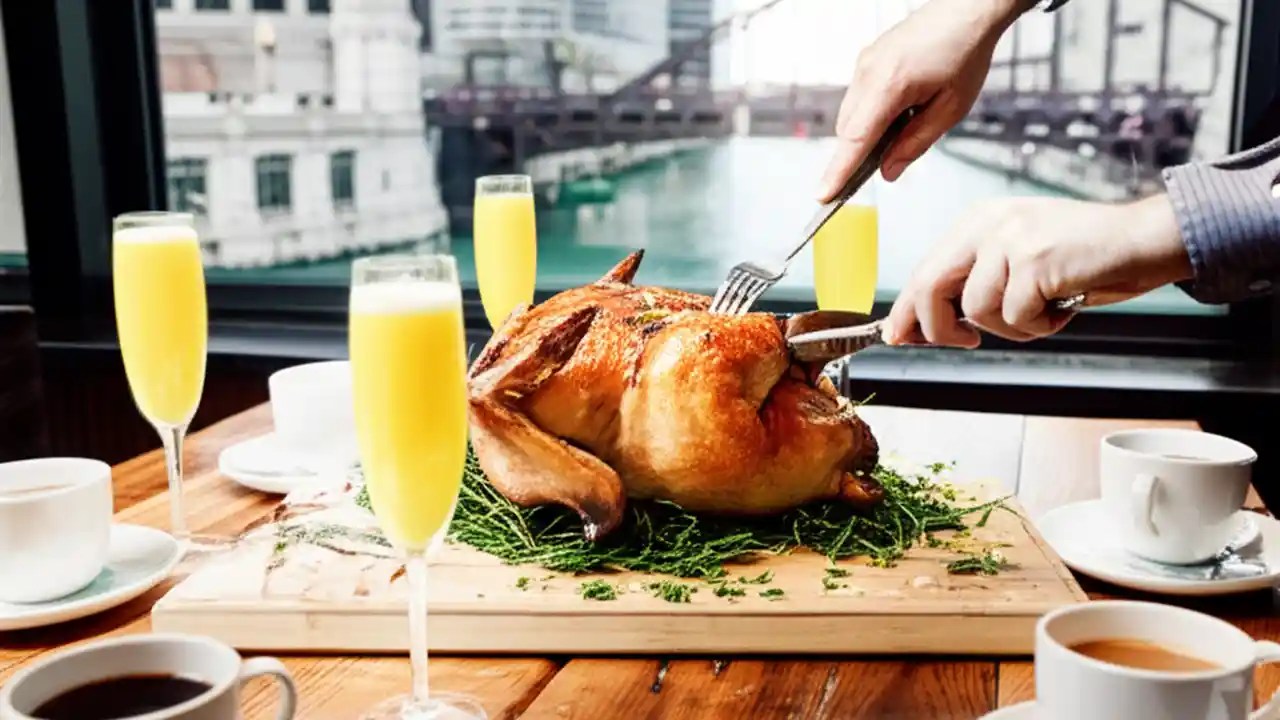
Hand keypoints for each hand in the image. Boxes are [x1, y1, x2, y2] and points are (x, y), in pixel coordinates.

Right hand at [818, 0, 1025, 200]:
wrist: (967, 11)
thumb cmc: (965, 54)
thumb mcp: (950, 109)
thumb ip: (915, 144)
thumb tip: (888, 171)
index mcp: (890, 84)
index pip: (856, 138)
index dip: (839, 171)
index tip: (824, 195)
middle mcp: (868, 71)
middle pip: (848, 130)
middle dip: (857, 154)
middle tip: (880, 168)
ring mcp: (864, 63)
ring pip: (850, 115)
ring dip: (866, 132)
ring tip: (905, 126)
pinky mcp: (866, 60)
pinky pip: (857, 98)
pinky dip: (869, 114)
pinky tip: (898, 111)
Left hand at [882, 195, 1193, 346]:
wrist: (1145, 239)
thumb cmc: (1085, 257)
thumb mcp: (1018, 261)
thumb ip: (972, 283)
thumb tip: (922, 326)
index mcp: (978, 222)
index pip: (923, 271)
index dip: (907, 311)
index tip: (898, 336)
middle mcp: (988, 224)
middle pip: (929, 287)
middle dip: (938, 328)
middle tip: (965, 341)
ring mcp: (1010, 239)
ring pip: (977, 309)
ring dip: (1011, 328)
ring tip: (1043, 310)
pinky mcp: (1035, 260)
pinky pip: (1015, 316)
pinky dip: (1040, 325)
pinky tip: (1063, 305)